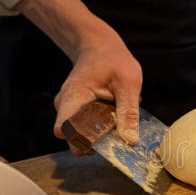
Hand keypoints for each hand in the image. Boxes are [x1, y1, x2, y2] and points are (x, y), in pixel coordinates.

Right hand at [52, 27, 142, 154]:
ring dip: (100, 135)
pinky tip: (113, 119)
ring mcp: (69, 109)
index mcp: (74, 96)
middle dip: (95, 142)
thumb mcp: (129, 84)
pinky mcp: (76, 112)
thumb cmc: (113, 61)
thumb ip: (128, 112)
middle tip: (117, 138)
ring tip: (117, 124)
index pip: (65, 127)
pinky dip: (100, 128)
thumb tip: (130, 140)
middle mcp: (65, 106)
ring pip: (81, 133)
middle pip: (74, 136)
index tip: (97, 147)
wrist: (100, 47)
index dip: (79, 142)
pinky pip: (86, 126)